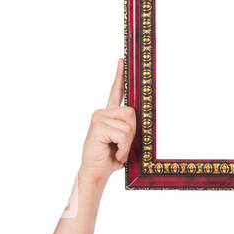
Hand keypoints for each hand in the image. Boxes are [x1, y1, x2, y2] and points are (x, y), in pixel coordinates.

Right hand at [78, 58, 135, 183]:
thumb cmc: (109, 159)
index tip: (122, 60)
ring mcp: (98, 118)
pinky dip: (122, 147)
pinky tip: (113, 153)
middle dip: (132, 133)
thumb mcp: (124, 141)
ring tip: (116, 151)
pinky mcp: (98, 125)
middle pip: (131, 113)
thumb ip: (130, 128)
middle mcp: (102, 113)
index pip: (115, 91)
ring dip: (127, 143)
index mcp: (108, 115)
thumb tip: (138, 118)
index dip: (119, 75)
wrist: (95, 173)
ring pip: (129, 125)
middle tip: (121, 147)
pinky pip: (123, 133)